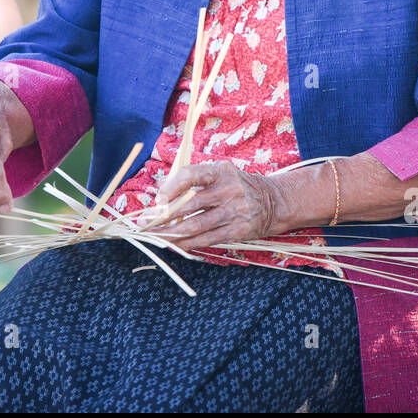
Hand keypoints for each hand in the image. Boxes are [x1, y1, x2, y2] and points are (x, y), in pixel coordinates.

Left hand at [147, 161, 280, 251]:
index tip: (157, 200)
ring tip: (154, 237)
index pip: (191, 175)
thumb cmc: (237, 186)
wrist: (273, 202)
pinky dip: (188, 244)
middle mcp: (229, 190)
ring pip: (196, 225)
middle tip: (144, 224)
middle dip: (164, 216)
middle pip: (190, 204)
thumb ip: (195, 182)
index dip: (171, 187)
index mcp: (221, 172)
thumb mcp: (220, 174)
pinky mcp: (238, 231)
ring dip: (171, 233)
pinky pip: (207, 239)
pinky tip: (174, 245)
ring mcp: (235, 211)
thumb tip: (161, 199)